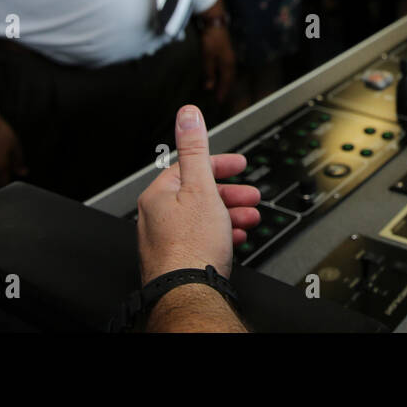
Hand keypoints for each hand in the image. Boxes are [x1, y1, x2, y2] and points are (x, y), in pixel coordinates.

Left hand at [137, 105, 260, 283]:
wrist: (189, 293)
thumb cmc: (192, 245)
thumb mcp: (200, 186)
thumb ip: (195, 148)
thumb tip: (187, 114)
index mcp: (158, 195)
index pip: (190, 168)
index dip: (220, 165)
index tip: (239, 165)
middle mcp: (155, 217)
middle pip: (198, 194)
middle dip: (230, 193)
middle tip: (250, 196)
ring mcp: (164, 241)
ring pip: (201, 218)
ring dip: (229, 214)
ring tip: (248, 218)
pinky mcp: (175, 260)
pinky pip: (200, 239)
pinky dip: (220, 235)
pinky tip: (233, 239)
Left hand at [199, 24, 234, 103]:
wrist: (214, 22)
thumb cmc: (211, 40)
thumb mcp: (208, 57)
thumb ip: (209, 72)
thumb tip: (209, 88)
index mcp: (228, 64)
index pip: (226, 82)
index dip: (223, 91)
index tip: (219, 101)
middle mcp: (230, 61)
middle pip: (229, 78)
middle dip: (226, 88)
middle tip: (221, 97)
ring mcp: (228, 55)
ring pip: (228, 72)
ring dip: (225, 81)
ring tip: (221, 87)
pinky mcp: (224, 50)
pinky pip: (225, 67)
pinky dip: (223, 73)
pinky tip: (218, 73)